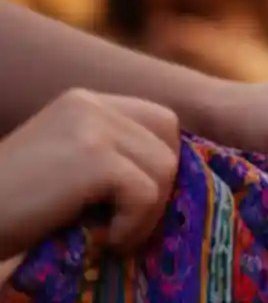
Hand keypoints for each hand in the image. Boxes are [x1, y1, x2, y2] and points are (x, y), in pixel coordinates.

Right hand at [0, 89, 179, 258]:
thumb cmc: (15, 209)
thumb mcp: (66, 168)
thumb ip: (111, 155)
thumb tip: (176, 171)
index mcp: (83, 103)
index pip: (159, 120)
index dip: (161, 162)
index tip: (139, 201)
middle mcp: (89, 105)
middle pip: (168, 142)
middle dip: (160, 188)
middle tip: (127, 223)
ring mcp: (91, 127)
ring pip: (163, 169)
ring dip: (146, 213)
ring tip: (111, 235)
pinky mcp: (92, 158)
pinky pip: (146, 192)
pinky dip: (133, 225)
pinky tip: (103, 240)